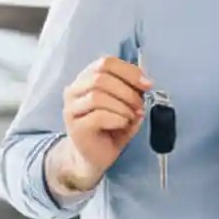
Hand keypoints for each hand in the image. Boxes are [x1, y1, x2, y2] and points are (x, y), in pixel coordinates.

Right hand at [58, 56, 150, 187]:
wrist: (95, 156)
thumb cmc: (111, 127)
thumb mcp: (126, 104)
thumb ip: (133, 90)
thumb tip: (145, 83)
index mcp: (86, 78)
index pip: (106, 63)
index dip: (129, 71)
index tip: (147, 84)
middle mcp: (74, 90)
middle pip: (101, 77)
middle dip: (127, 91)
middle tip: (140, 105)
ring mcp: (71, 109)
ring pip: (97, 96)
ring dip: (122, 106)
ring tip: (132, 116)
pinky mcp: (75, 127)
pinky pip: (97, 116)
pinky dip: (117, 118)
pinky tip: (124, 123)